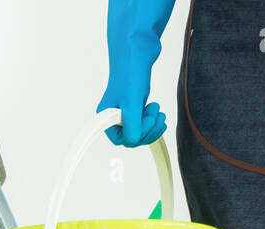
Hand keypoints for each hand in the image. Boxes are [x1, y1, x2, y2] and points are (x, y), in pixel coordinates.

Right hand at [98, 0, 175, 146]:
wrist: (137, 50)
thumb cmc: (130, 73)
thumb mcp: (132, 103)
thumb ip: (132, 126)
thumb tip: (133, 142)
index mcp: (106, 116)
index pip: (121, 139)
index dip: (137, 135)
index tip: (146, 121)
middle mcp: (113, 115)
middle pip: (133, 137)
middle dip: (148, 129)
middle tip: (155, 115)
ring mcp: (124, 110)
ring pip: (140, 131)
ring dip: (152, 126)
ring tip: (158, 113)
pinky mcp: (134, 105)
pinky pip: (144, 122)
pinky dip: (153, 121)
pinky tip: (157, 113)